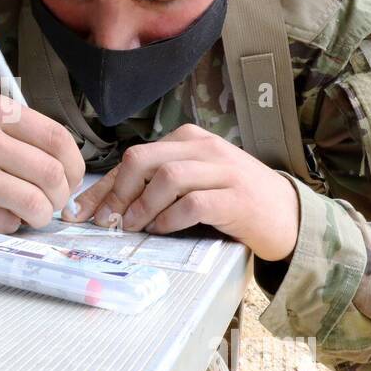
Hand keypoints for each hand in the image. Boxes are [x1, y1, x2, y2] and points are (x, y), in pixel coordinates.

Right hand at [0, 89, 84, 231]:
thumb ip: (17, 130)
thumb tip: (67, 165)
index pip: (55, 137)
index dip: (76, 164)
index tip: (73, 177)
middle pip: (50, 173)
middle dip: (61, 195)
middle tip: (54, 201)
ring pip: (33, 204)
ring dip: (40, 215)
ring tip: (31, 213)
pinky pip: (4, 224)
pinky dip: (8, 224)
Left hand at [69, 123, 300, 260]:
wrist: (287, 214)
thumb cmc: (234, 198)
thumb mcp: (195, 180)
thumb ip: (158, 183)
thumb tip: (110, 205)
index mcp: (188, 140)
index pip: (134, 157)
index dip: (104, 187)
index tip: (82, 211)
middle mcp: (204, 149)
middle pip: (143, 159)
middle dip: (117, 193)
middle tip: (108, 220)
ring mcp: (222, 171)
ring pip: (166, 179)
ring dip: (141, 206)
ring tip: (133, 227)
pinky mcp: (235, 198)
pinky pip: (192, 204)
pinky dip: (170, 219)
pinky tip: (162, 230)